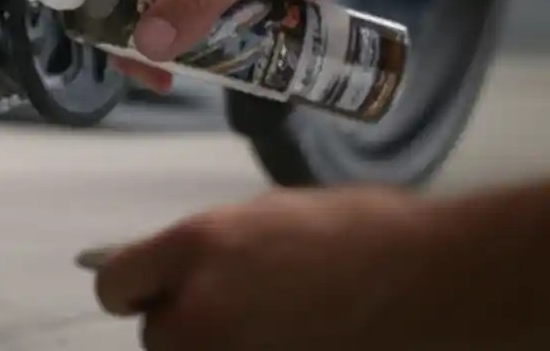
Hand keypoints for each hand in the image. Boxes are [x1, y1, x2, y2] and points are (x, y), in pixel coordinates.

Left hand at [76, 187, 470, 350]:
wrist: (437, 281)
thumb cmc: (361, 231)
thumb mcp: (266, 217)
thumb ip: (207, 247)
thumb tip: (172, 268)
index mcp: (197, 248)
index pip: (117, 283)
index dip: (134, 288)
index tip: (152, 291)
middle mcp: (202, 310)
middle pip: (157, 335)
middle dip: (185, 324)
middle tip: (234, 310)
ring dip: (218, 346)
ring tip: (271, 328)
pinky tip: (295, 337)